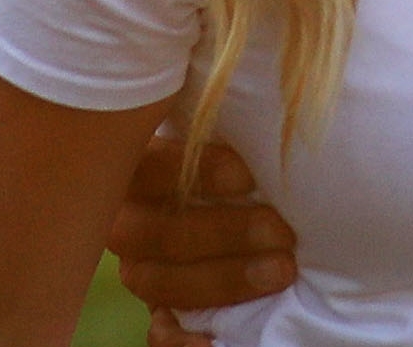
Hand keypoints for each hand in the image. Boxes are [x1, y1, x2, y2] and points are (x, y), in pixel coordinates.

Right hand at [107, 135, 296, 344]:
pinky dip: (184, 341)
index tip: (248, 177)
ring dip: (223, 279)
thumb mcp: (238, 135)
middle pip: (154, 233)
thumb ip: (236, 126)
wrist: (265, 205)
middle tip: (283, 231)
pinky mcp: (160, 308)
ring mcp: (140, 267)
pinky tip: (215, 340)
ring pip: (157, 282)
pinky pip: (160, 332)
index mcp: (141, 166)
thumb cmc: (252, 155)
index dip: (196, 173)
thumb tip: (276, 90)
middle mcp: (129, 219)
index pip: (150, 168)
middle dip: (225, 233)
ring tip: (281, 270)